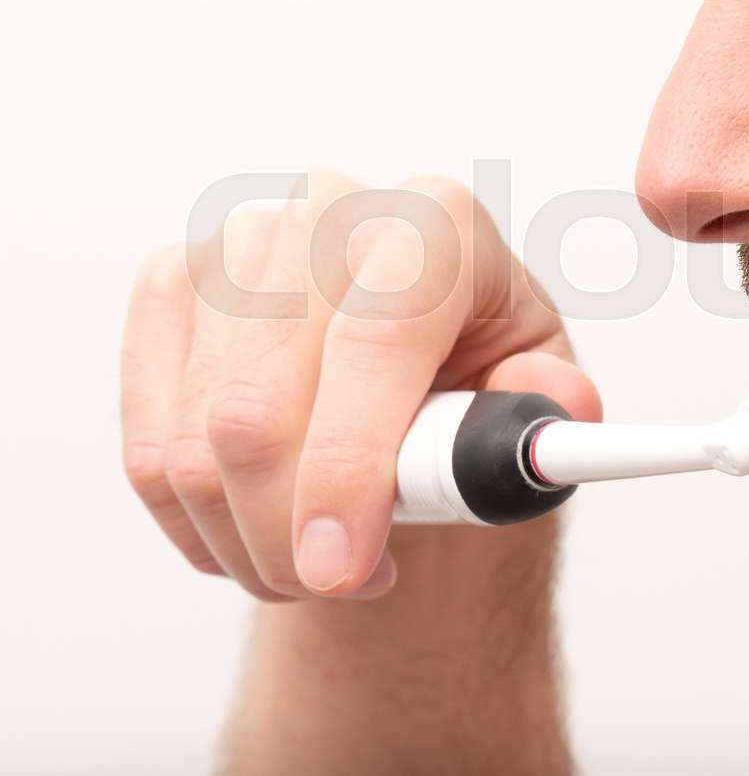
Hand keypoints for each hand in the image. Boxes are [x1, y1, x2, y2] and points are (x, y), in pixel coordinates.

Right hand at [119, 171, 601, 600]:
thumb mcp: (538, 394)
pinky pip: (151, 447)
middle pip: (262, 404)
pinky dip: (201, 523)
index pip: (375, 342)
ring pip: (198, 440)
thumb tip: (552, 411)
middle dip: (288, 532)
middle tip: (337, 583)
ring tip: (320, 562)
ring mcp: (237, 246)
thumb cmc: (483, 374)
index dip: (350, 465)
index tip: (341, 566)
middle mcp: (331, 211)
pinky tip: (262, 531)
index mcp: (438, 223)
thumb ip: (551, 408)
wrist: (414, 365)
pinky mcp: (170, 289)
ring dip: (248, 541)